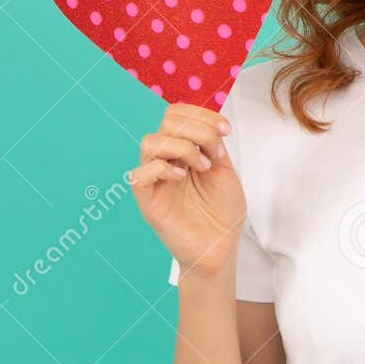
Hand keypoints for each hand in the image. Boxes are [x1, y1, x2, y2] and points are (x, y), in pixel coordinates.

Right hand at [129, 103, 245, 277]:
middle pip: (166, 122)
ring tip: (202, 167)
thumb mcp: (224, 170)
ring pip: (150, 142)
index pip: (177, 114)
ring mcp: (155, 181)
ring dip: (183, 147)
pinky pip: (139, 175)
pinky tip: (182, 178)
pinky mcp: (147, 202)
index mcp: (182, 151)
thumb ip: (213, 145)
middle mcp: (166, 161)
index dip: (201, 114)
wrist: (221, 249)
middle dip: (197, 129)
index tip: (226, 130)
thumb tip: (206, 124)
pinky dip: (162, 169)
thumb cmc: (222, 213)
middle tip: (215, 154)